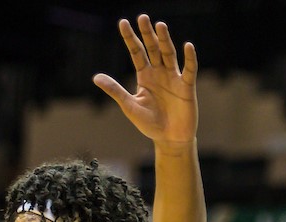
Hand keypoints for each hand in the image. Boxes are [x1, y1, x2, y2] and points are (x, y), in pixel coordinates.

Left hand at [94, 16, 197, 145]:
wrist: (169, 139)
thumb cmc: (149, 123)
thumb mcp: (129, 106)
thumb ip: (115, 90)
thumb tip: (96, 77)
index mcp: (144, 76)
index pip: (136, 52)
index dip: (130, 38)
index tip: (123, 22)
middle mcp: (159, 73)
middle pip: (153, 48)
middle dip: (147, 33)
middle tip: (142, 17)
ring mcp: (173, 78)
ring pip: (169, 54)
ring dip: (165, 40)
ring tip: (160, 25)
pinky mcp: (187, 87)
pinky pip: (189, 69)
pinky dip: (190, 58)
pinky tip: (188, 46)